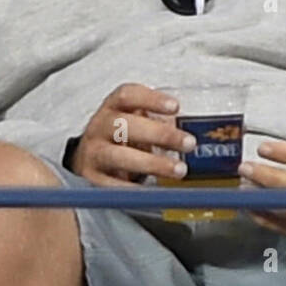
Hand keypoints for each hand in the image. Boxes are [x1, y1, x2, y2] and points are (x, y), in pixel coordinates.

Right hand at [70, 83, 195, 186]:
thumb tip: (195, 132)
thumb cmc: (123, 136)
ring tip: (178, 170)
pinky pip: (112, 185)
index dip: (151, 99)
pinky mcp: (92, 178)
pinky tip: (156, 191)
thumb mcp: (139, 121)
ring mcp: (93, 152)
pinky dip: (135, 189)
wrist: (91, 158)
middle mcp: (100, 126)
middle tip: (188, 143)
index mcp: (113, 106)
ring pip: (119, 156)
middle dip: (160, 134)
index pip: (127, 95)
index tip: (175, 107)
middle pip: (126, 125)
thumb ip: (161, 122)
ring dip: (152, 163)